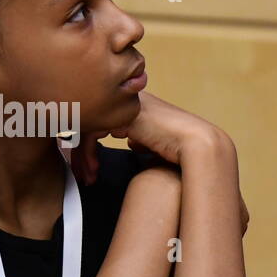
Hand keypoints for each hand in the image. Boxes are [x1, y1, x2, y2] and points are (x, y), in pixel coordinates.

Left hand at [69, 92, 227, 184]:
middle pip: (88, 122)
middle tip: (80, 174)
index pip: (98, 118)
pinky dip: (87, 153)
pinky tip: (94, 170)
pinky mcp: (122, 116)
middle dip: (79, 151)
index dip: (88, 144)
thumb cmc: (181, 147)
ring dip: (82, 155)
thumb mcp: (153, 141)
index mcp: (131, 103)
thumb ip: (140, 138)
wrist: (198, 144)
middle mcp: (124, 100)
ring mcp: (122, 106)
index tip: (87, 167)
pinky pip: (91, 132)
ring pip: (86, 127)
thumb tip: (132, 142)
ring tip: (87, 176)